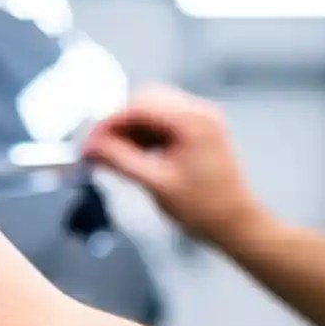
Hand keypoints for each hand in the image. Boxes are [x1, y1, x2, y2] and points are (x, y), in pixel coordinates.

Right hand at [83, 85, 264, 244]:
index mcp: (192, 121)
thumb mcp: (155, 183)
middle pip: (145, 101)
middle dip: (118, 123)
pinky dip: (143, 135)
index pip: (139, 107)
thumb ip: (120, 160)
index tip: (89, 144)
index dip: (109, 123)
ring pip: (152, 111)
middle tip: (99, 149)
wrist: (235, 224)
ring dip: (129, 130)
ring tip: (112, 156)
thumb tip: (90, 147)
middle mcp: (198, 112)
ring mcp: (200, 121)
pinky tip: (131, 156)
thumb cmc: (202, 207)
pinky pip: (162, 123)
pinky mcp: (197, 132)